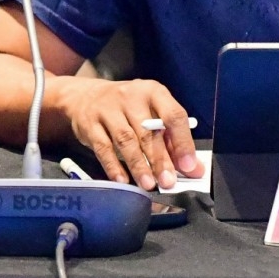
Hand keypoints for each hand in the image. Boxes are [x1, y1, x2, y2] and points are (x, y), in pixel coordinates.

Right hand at [58, 77, 199, 189]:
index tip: (188, 165)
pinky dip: (114, 166)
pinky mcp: (90, 123)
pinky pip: (103, 147)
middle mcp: (131, 97)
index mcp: (153, 92)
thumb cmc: (127, 108)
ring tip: (148, 185)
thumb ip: (171, 141)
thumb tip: (193, 168)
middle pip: (148, 131)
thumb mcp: (151, 114)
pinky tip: (123, 181)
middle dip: (160, 160)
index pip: (173, 115)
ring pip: (126, 140)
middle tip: (168, 182)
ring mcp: (108, 109)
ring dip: (139, 165)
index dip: (182, 142)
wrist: (85, 97)